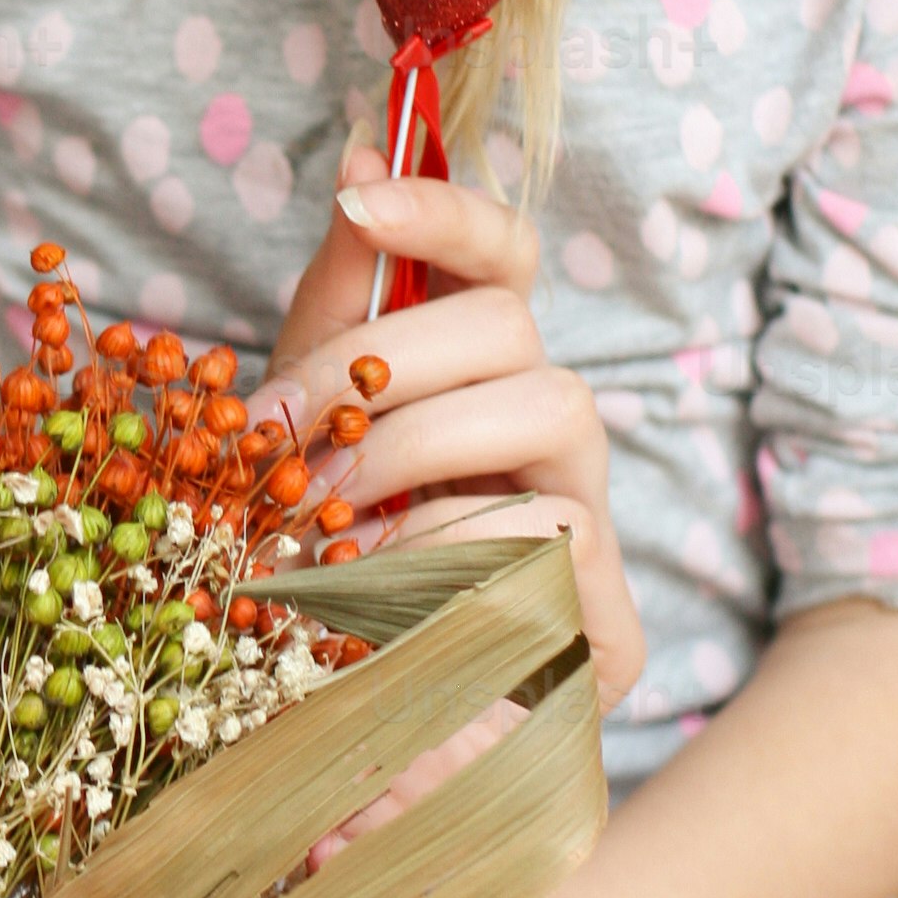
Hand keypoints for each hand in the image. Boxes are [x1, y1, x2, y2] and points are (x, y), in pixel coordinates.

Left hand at [259, 134, 644, 709]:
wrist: (349, 745)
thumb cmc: (326, 570)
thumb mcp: (307, 433)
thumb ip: (335, 305)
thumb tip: (357, 152)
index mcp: (479, 380)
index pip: (501, 256)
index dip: (442, 209)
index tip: (357, 198)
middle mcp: (554, 434)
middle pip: (514, 330)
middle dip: (387, 367)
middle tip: (283, 435)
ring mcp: (595, 521)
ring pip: (555, 408)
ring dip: (417, 450)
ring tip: (319, 514)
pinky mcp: (613, 622)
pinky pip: (555, 531)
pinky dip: (447, 546)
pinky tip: (371, 589)